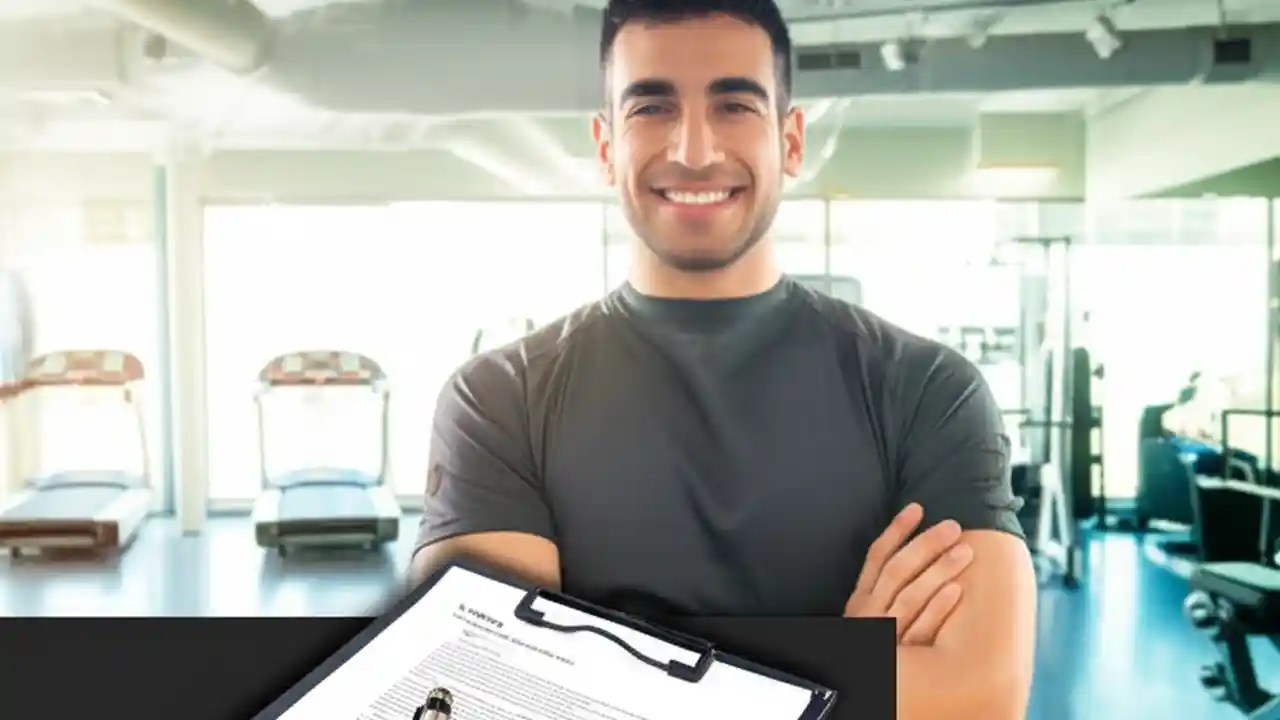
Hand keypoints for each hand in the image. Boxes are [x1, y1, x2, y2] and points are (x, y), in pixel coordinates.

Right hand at [843, 503, 973, 645]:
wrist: (855, 687)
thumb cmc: (870, 649)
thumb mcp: (866, 619)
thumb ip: (880, 593)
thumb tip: (908, 559)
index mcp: (859, 601)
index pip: (877, 557)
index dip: (896, 530)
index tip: (917, 508)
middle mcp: (869, 613)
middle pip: (898, 570)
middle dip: (925, 544)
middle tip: (953, 526)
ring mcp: (884, 633)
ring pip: (911, 594)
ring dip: (939, 570)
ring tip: (965, 551)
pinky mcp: (901, 655)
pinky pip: (920, 628)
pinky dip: (938, 607)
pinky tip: (958, 590)